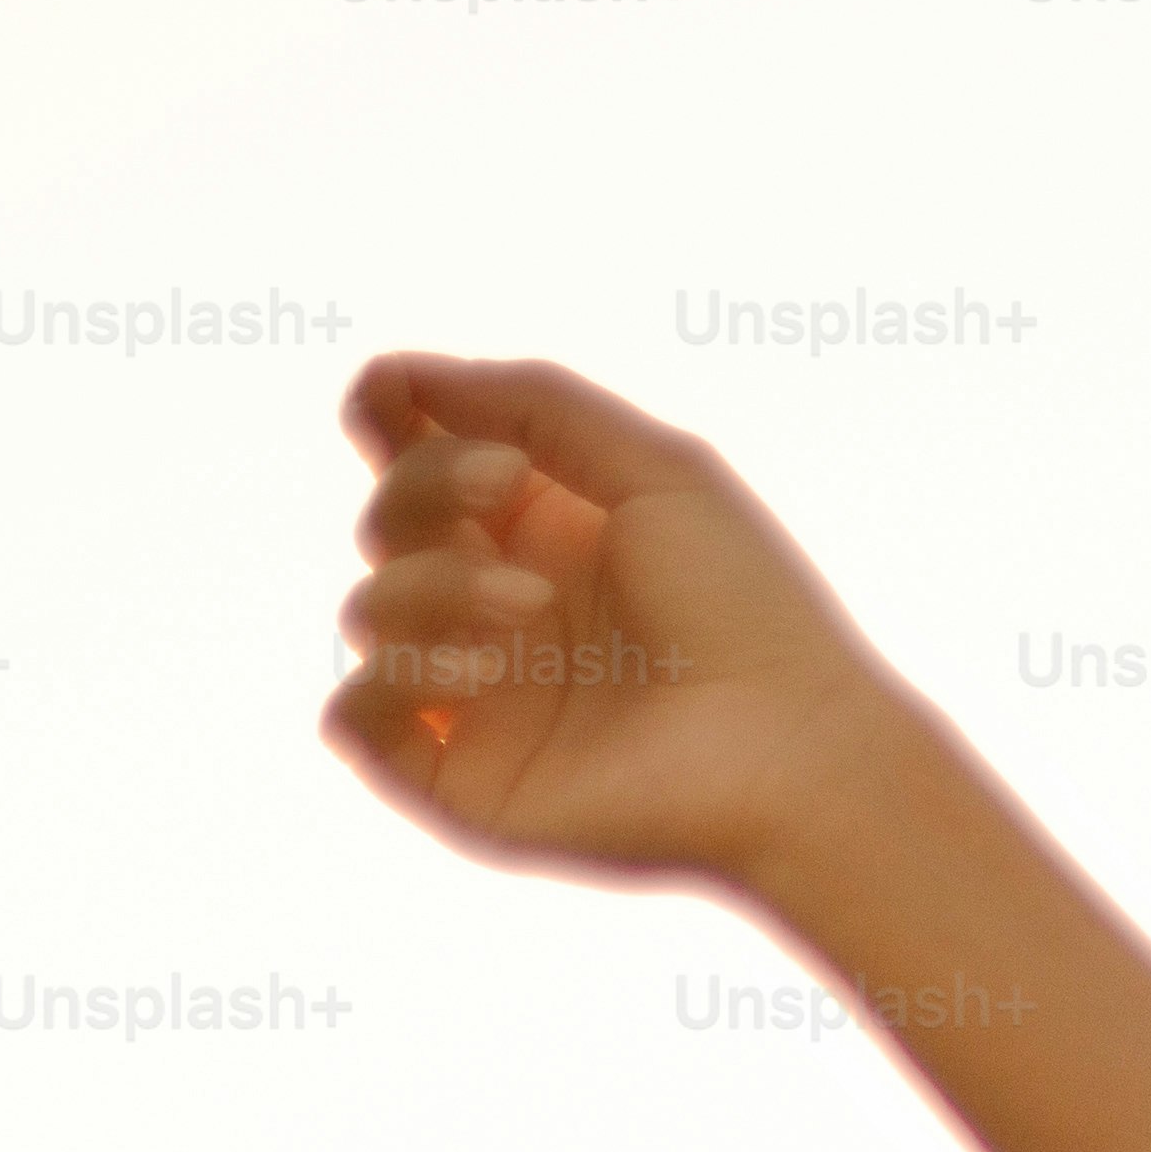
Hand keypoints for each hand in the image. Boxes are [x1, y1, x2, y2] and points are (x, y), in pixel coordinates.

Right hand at [320, 353, 918, 894]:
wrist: (793, 754)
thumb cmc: (750, 611)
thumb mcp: (658, 470)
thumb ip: (536, 405)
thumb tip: (405, 375)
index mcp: (548, 532)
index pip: (423, 460)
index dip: (389, 417)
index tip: (394, 391)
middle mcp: (504, 609)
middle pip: (388, 520)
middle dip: (425, 483)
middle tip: (505, 483)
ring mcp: (480, 696)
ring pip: (372, 611)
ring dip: (432, 584)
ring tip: (531, 602)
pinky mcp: (461, 777)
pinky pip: (357, 716)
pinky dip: (393, 679)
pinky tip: (480, 671)